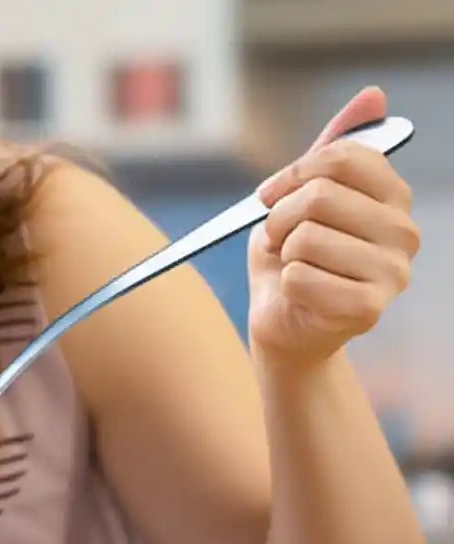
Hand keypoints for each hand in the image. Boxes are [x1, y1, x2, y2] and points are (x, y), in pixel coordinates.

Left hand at [247, 86, 419, 367]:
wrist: (284, 317)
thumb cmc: (293, 254)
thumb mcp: (303, 194)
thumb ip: (333, 149)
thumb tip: (374, 94)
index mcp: (393, 196)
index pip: (343, 158)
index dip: (292, 174)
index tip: (271, 195)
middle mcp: (404, 231)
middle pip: (319, 196)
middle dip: (279, 217)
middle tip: (280, 239)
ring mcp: (393, 272)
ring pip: (306, 237)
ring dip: (282, 252)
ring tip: (293, 265)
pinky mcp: (369, 308)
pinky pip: (301, 277)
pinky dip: (286, 284)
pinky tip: (301, 292)